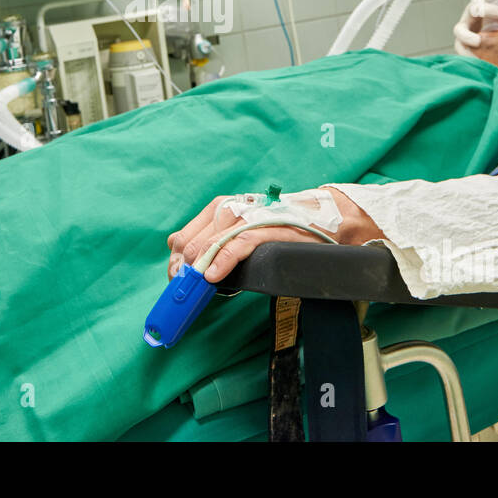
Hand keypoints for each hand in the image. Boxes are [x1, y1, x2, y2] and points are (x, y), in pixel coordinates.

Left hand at [167, 188, 382, 283]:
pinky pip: (236, 245)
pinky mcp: (265, 228)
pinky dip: (222, 262)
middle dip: (187, 271)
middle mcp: (229, 208)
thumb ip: (213, 244)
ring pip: (209, 245)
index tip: (179, 282)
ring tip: (200, 286)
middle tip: (193, 289)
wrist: (320, 219)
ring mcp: (247, 217)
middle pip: (190, 244)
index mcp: (219, 207)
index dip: (176, 264)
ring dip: (200, 270)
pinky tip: (214, 276)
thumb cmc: (279, 229)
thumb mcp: (240, 233)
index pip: (181, 237)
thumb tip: (182, 265)